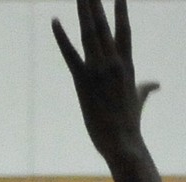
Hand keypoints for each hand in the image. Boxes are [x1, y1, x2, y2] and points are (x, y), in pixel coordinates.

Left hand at [52, 0, 158, 164]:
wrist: (122, 140)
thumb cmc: (130, 122)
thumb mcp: (139, 98)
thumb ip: (145, 87)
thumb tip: (156, 84)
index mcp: (127, 63)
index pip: (123, 29)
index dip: (120, 9)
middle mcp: (113, 62)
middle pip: (103, 25)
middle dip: (96, 4)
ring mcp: (98, 70)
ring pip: (89, 33)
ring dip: (84, 11)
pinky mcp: (82, 80)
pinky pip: (70, 54)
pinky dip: (61, 37)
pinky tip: (54, 21)